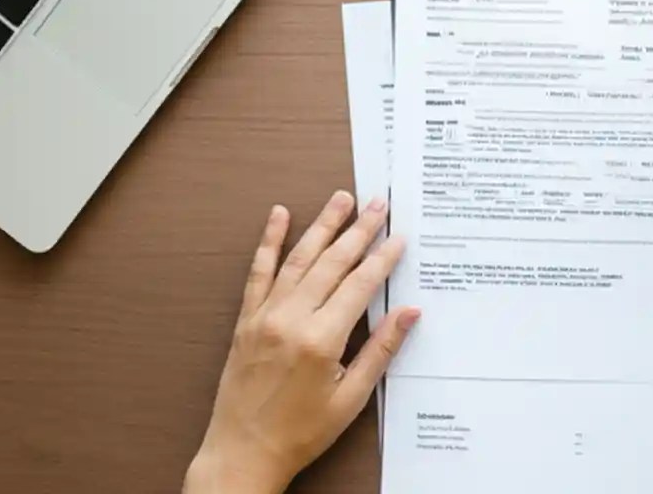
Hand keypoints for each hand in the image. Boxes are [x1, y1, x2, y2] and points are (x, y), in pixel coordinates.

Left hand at [184, 192, 420, 493]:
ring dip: (322, 226)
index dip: (383, 259)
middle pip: (332, 263)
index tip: (399, 238)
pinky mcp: (246, 321)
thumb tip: (409, 313)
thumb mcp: (352, 398)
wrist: (243, 453)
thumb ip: (380, 350)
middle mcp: (291, 320)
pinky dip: (269, 241)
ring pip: (298, 259)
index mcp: (321, 339)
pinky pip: (259, 272)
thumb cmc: (300, 432)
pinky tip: (278, 216)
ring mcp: (265, 316)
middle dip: (359, 230)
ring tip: (341, 199)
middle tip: (378, 204)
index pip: (360, 285)